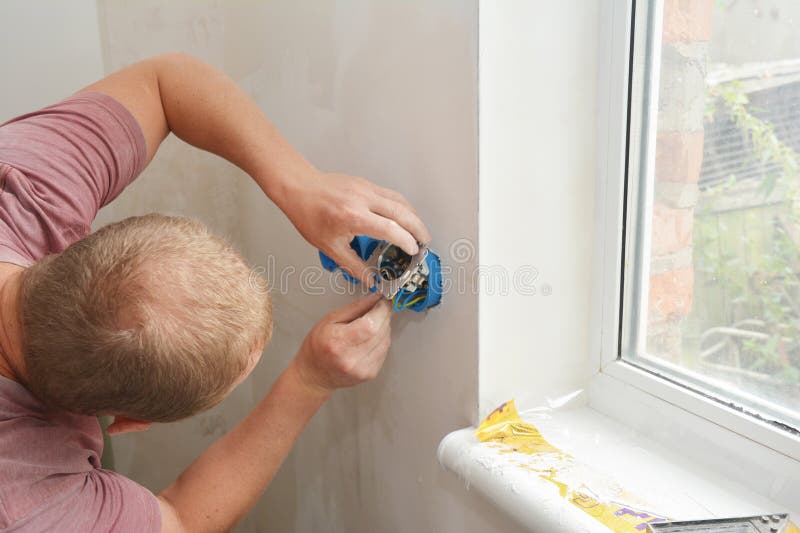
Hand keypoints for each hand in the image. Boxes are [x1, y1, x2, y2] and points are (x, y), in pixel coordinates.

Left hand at [276, 171, 430, 284]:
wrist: (299, 188)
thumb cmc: (309, 216)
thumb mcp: (329, 247)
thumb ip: (354, 266)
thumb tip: (372, 281)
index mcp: (354, 217)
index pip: (391, 230)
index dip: (406, 242)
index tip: (413, 252)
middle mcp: (364, 200)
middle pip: (402, 213)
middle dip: (418, 229)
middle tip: (425, 243)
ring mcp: (367, 189)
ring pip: (400, 201)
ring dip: (414, 216)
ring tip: (419, 231)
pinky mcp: (367, 184)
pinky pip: (392, 195)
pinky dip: (403, 207)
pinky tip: (405, 217)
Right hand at [292, 294, 391, 393]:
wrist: (314, 375)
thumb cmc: (317, 346)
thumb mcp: (329, 320)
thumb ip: (355, 307)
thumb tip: (375, 298)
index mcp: (338, 342)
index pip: (370, 325)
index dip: (381, 311)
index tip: (382, 302)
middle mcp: (351, 359)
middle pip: (381, 332)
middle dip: (384, 317)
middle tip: (378, 310)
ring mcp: (362, 369)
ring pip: (386, 341)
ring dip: (384, 329)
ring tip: (370, 325)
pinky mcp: (370, 374)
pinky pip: (384, 351)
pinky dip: (382, 341)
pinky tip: (370, 339)